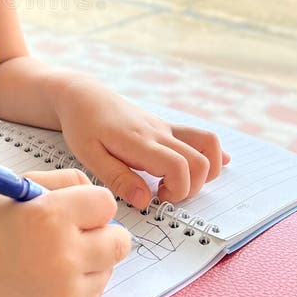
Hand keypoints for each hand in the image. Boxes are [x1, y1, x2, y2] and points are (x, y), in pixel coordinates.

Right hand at [0, 169, 130, 296]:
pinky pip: (94, 292)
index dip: (89, 203)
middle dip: (99, 231)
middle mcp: (62, 255)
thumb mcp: (22, 184)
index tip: (71, 207)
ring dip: (90, 258)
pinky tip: (47, 274)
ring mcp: (65, 291)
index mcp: (51, 216)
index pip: (107, 204)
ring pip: (109, 267)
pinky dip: (79, 282)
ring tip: (51, 253)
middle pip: (119, 240)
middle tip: (70, 230)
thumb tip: (103, 202)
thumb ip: (68, 184)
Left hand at [56, 78, 230, 210]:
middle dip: (192, 187)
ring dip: (207, 169)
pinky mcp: (165, 127)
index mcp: (140, 142)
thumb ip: (118, 179)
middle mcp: (159, 133)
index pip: (179, 167)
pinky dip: (210, 153)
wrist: (83, 96)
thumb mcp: (90, 156)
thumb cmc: (82, 126)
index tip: (157, 198)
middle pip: (201, 160)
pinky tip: (214, 163)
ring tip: (181, 183)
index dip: (178, 190)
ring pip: (208, 143)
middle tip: (165, 194)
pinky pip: (198, 136)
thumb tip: (145, 201)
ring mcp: (165, 128)